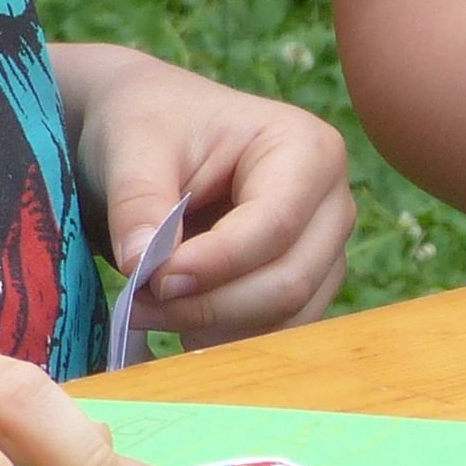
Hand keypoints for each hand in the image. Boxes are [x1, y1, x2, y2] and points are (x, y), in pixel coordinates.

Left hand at [81, 50, 354, 344]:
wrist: (157, 135)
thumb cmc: (154, 126)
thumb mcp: (134, 148)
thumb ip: (138, 203)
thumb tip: (141, 266)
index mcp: (306, 148)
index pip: (276, 223)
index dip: (215, 262)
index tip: (150, 277)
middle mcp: (332, 201)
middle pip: (290, 280)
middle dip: (209, 304)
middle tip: (137, 302)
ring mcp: (326, 248)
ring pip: (288, 317)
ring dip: (213, 328)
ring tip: (149, 308)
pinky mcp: (307, 284)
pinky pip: (278, 332)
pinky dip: (225, 338)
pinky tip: (179, 317)